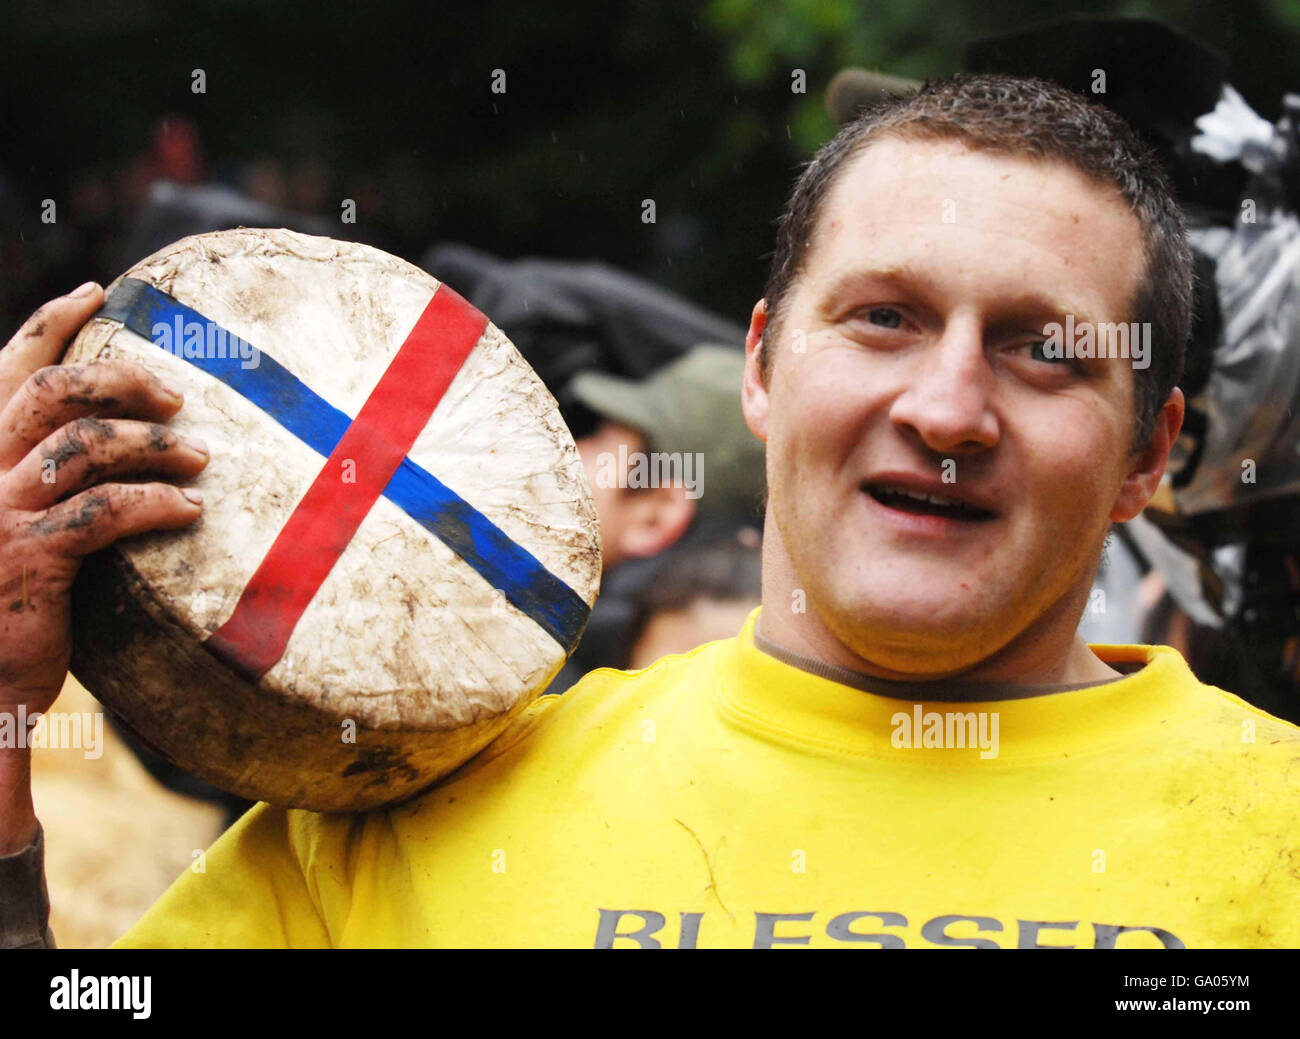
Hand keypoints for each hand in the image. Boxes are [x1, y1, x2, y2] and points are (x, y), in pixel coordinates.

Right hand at [0, 282, 208, 850]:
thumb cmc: (0, 615)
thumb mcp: (9, 533)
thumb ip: (42, 483)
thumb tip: (114, 449)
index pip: (3, 369)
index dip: (48, 324)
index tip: (98, 291)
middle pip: (47, 389)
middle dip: (119, 376)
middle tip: (176, 394)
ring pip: (82, 443)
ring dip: (152, 442)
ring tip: (199, 456)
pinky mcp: (25, 559)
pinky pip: (102, 510)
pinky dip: (154, 501)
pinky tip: (189, 510)